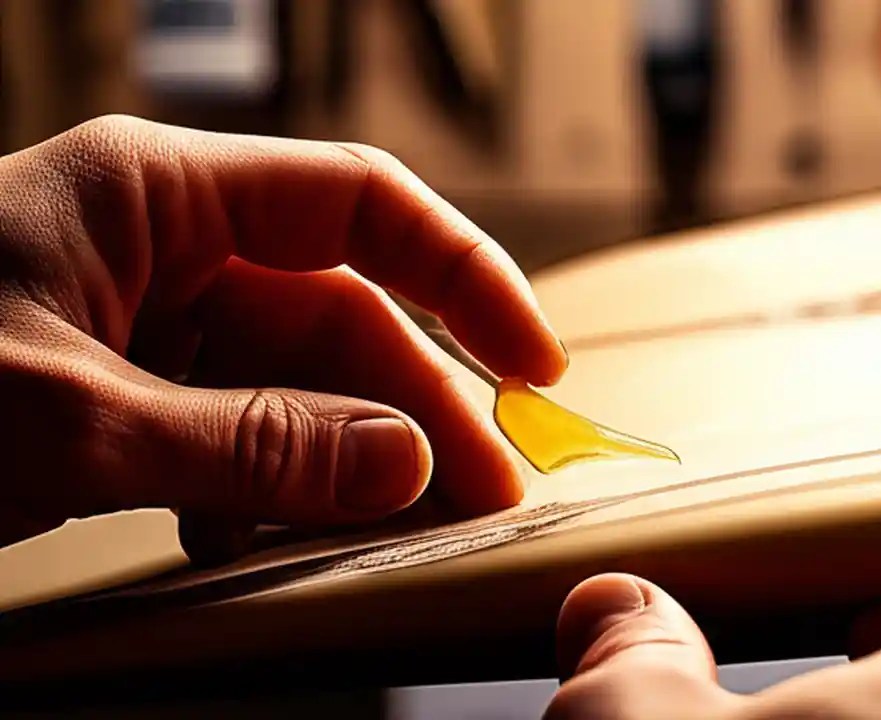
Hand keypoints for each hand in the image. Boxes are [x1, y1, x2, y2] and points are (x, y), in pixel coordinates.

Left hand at [0, 115, 566, 560]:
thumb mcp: (67, 424)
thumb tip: (409, 463)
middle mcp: (160, 243)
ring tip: (388, 534)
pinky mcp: (117, 390)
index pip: (361, 206)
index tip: (536, 363)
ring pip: (292, 383)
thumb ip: (249, 445)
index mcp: (154, 191)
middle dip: (414, 407)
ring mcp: (139, 320)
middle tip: (477, 498)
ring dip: (343, 461)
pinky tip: (271, 542)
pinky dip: (266, 490)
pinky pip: (232, 430)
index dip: (466, 276)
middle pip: (339, 313)